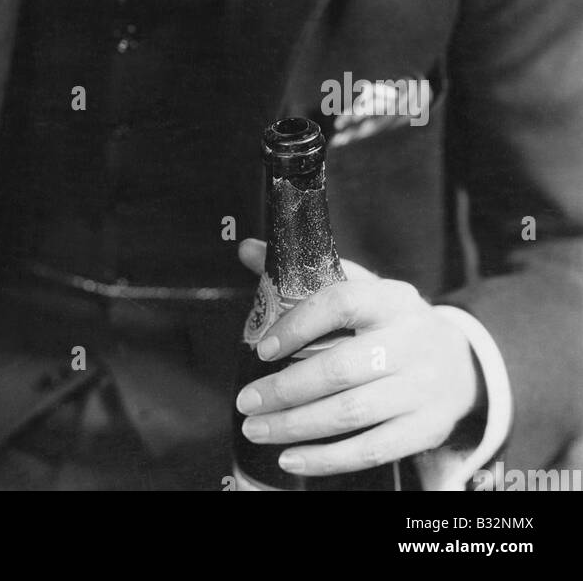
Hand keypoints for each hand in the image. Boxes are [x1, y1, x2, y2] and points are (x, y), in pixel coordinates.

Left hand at [235, 238, 480, 478]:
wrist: (460, 362)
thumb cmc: (393, 323)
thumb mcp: (362, 288)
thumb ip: (305, 272)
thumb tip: (248, 249)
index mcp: (390, 300)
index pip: (341, 302)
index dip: (298, 324)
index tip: (261, 348)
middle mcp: (409, 342)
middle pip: (342, 368)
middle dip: (286, 389)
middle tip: (246, 401)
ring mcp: (421, 389)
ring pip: (352, 412)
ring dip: (297, 425)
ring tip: (256, 428)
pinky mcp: (425, 429)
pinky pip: (372, 449)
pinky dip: (328, 458)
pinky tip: (292, 458)